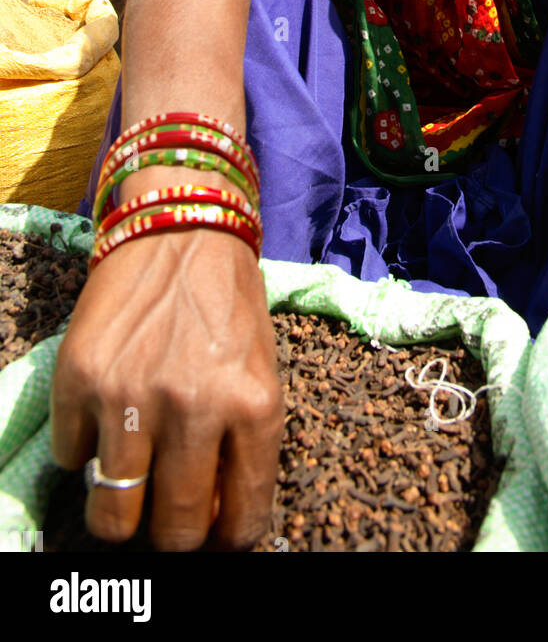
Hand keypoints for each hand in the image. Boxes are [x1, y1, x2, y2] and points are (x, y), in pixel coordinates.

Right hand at [51, 219, 282, 551]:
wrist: (181, 226)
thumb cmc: (227, 302)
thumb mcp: (259, 368)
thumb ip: (243, 442)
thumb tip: (215, 518)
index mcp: (253, 404)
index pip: (242, 520)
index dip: (229, 538)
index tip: (219, 534)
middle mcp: (194, 406)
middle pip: (174, 531)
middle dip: (174, 536)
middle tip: (171, 515)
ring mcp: (131, 396)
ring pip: (113, 516)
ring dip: (121, 512)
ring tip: (131, 486)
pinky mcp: (80, 379)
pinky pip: (72, 459)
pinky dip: (85, 451)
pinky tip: (105, 419)